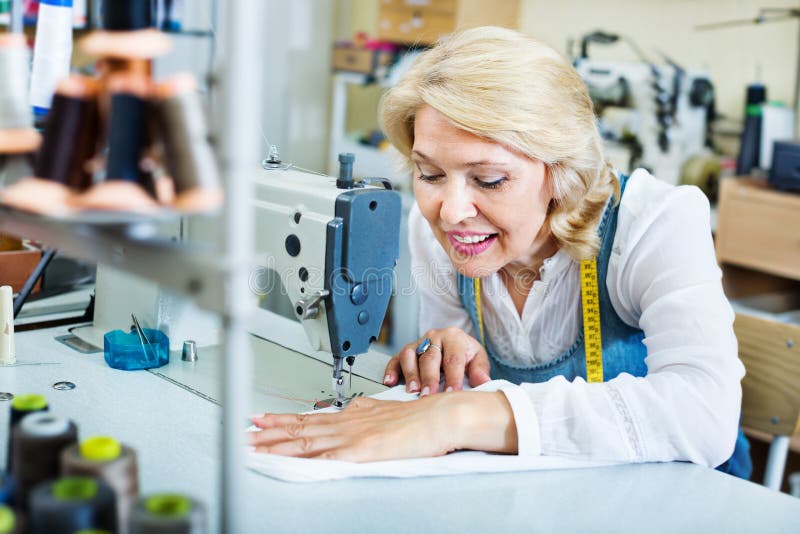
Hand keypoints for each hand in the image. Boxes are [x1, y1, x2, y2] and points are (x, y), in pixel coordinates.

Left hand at [250, 391, 516, 461]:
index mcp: (351, 415)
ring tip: (254, 446)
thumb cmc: (419, 419)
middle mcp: (346, 422)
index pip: (308, 419)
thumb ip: (363, 414)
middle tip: (244, 434)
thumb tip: (349, 413)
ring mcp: (352, 436)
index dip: (281, 420)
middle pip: (299, 429)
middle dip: (269, 433)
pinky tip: (290, 463)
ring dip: (277, 444)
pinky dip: (305, 459)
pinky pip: (328, 457)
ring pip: (306, 441)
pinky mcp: (362, 450)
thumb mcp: (383, 412)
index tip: (260, 420)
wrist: (440, 415)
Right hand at [383, 327, 490, 395]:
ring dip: (410, 374)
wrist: (456, 344)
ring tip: (412, 391)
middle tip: (429, 396)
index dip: (453, 377)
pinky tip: (390, 382)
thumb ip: (480, 370)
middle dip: (429, 378)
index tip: (452, 394)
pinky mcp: (407, 350)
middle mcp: (434, 337)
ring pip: (410, 355)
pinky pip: (396, 359)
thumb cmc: (466, 355)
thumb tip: (483, 382)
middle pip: (430, 357)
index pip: (453, 359)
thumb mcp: (478, 358)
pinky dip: (392, 370)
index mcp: (454, 337)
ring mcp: (418, 342)